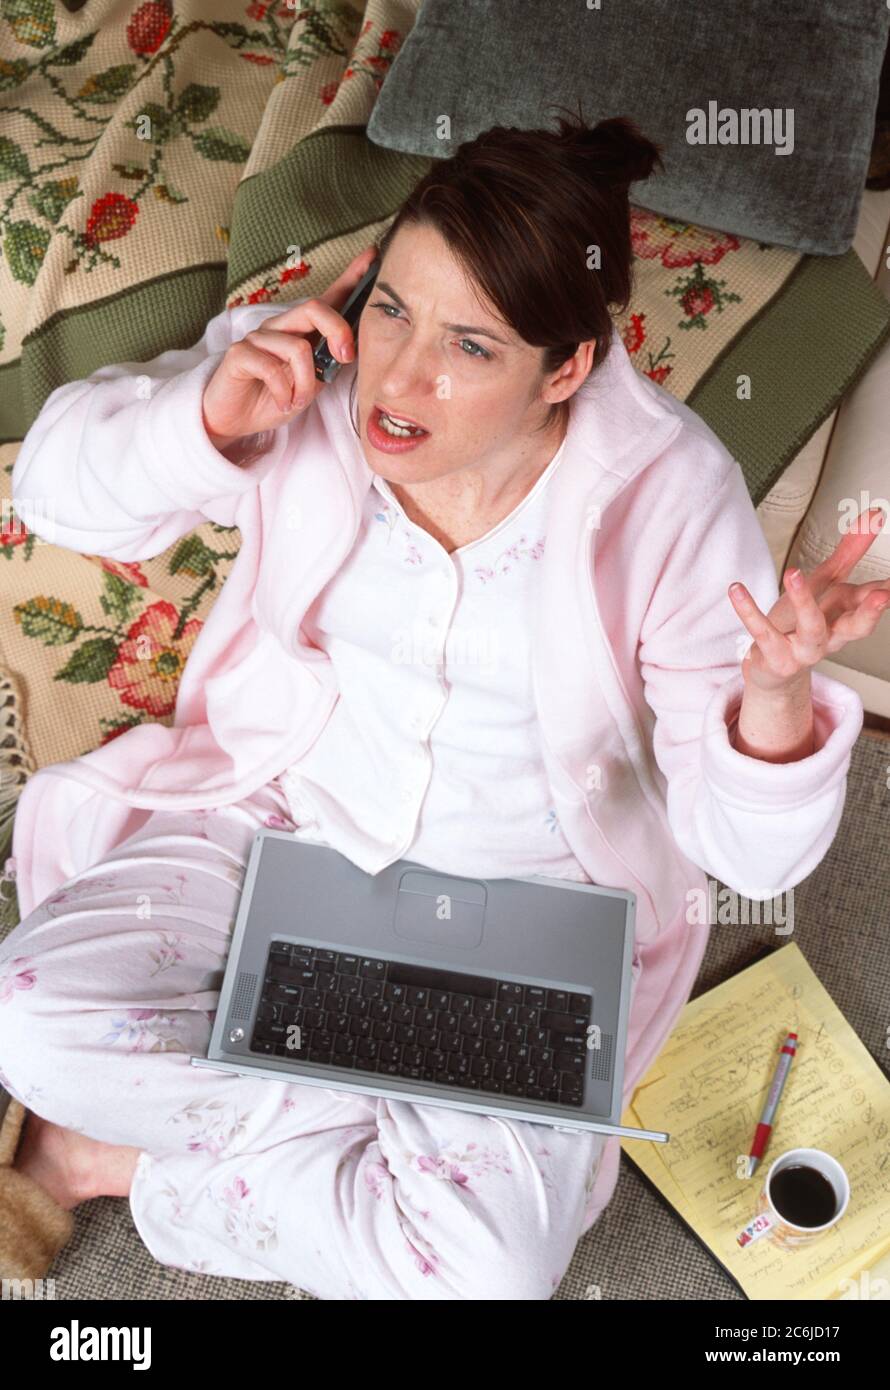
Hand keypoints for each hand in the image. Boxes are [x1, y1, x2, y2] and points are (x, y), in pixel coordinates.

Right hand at [202, 243, 378, 445]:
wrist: (235, 421)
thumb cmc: (273, 399)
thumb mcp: (310, 383)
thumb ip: (327, 364)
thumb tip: (351, 349)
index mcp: (298, 330)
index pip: (326, 299)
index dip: (349, 278)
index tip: (372, 257)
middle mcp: (277, 327)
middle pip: (313, 308)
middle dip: (338, 331)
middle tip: (344, 359)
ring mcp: (256, 338)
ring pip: (297, 348)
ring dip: (306, 383)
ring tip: (298, 401)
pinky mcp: (239, 355)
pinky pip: (272, 368)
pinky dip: (284, 392)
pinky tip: (282, 403)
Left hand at [728, 506, 889, 693]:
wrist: (772, 670)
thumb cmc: (799, 625)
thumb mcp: (824, 585)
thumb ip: (848, 553)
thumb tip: (875, 514)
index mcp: (843, 615)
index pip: (868, 599)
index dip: (884, 591)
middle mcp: (830, 635)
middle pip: (855, 627)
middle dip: (870, 613)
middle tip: (883, 596)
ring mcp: (805, 650)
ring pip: (811, 629)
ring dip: (804, 601)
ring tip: (793, 573)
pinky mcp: (777, 657)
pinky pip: (762, 633)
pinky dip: (748, 611)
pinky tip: (736, 590)